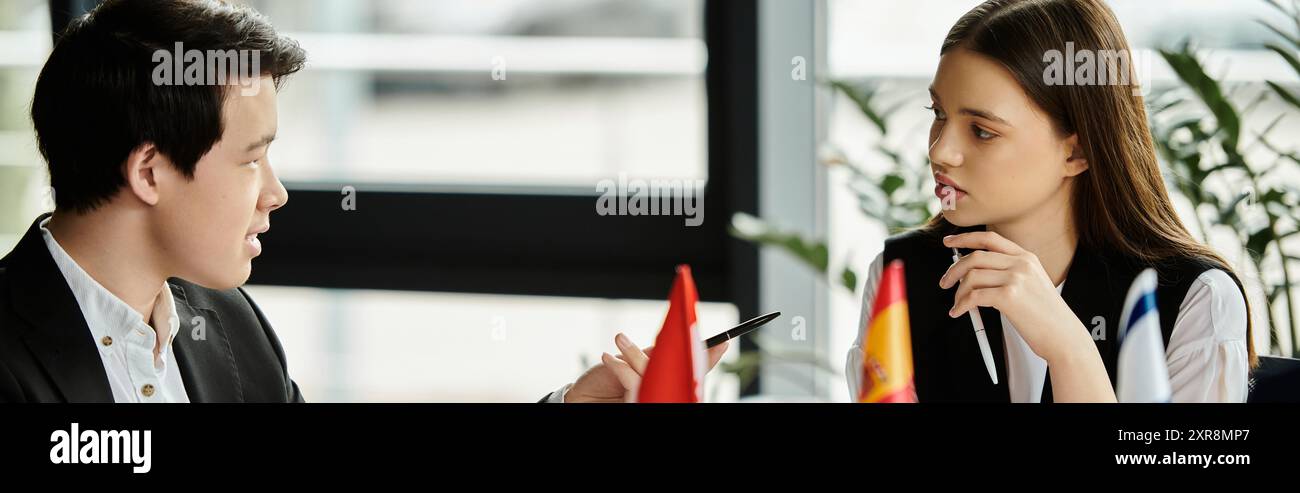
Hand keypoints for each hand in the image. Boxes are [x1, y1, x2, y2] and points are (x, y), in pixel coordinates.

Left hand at [564, 333, 729, 402]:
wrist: (580, 400)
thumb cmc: (604, 382)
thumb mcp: (631, 363)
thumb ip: (652, 356)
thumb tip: (672, 340)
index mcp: (666, 382)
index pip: (692, 369)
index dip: (708, 357)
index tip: (722, 342)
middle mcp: (662, 392)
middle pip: (677, 371)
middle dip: (670, 352)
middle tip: (676, 330)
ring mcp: (650, 398)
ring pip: (653, 374)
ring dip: (634, 353)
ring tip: (619, 339)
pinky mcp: (636, 403)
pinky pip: (635, 383)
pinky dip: (621, 368)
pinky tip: (608, 358)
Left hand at [939, 231, 1089, 363]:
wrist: (1063, 335)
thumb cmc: (1044, 315)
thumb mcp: (1032, 283)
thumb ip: (1007, 272)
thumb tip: (971, 272)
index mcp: (1026, 257)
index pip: (989, 239)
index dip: (965, 238)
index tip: (948, 241)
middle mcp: (1021, 263)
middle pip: (975, 257)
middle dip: (954, 270)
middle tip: (944, 282)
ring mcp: (1016, 278)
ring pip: (971, 277)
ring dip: (958, 291)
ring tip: (957, 304)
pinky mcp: (1009, 296)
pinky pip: (973, 296)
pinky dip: (961, 305)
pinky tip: (959, 312)